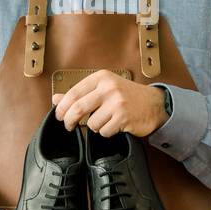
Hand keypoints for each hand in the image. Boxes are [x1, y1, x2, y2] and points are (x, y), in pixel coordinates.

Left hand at [52, 70, 168, 137]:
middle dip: (70, 120)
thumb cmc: (127, 96)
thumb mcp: (103, 89)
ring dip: (95, 127)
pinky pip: (104, 131)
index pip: (74, 92)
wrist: (154, 104)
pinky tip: (115, 125)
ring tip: (106, 121)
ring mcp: (117, 102)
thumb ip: (80, 94)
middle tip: (69, 126)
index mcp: (102, 77)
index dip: (63, 106)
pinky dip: (107, 132)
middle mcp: (109, 87)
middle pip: (78, 108)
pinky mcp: (124, 117)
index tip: (59, 115)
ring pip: (92, 123)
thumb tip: (55, 99)